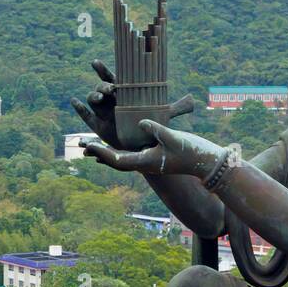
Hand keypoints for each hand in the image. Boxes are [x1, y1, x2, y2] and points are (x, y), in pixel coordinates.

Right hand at [70, 59, 195, 149]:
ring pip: (93, 98)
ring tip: (99, 98)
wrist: (141, 144)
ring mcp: (103, 110)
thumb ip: (176, 107)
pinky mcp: (98, 123)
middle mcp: (111, 98)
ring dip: (93, 95)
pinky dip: (79, 108)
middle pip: (101, 86)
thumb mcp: (163, 115)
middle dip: (101, 85)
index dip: (102, 69)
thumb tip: (193, 101)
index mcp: (124, 91)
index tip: (95, 62)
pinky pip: (86, 114)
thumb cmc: (150, 125)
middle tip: (109, 89)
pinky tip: (73, 102)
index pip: (111, 77)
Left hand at [84, 120, 223, 178]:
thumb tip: (140, 122)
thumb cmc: (190, 151)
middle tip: (82, 145)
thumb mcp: (172, 137)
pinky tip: (112, 145)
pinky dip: (118, 150)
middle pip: (115, 160)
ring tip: (92, 145)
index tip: (89, 146)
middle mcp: (143, 164)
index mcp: (145, 162)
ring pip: (121, 158)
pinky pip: (131, 155)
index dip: (102, 153)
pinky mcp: (152, 157)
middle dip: (98, 153)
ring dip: (105, 152)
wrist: (205, 163)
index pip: (117, 160)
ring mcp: (147, 162)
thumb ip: (155, 128)